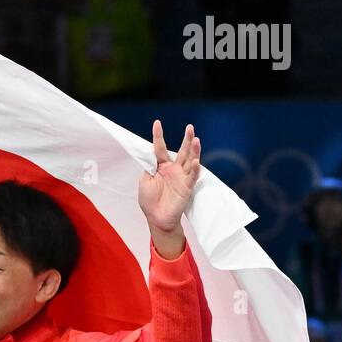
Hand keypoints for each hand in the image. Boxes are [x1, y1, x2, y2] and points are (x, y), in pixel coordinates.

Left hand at [138, 121, 200, 239]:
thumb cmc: (149, 201)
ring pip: (190, 160)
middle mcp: (173, 169)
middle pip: (182, 150)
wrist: (157, 218)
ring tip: (196, 139)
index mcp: (161, 166)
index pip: (160, 148)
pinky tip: (195, 162)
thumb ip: (149, 167)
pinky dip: (194, 169)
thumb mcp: (144, 181)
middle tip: (190, 127)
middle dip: (186, 139)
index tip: (157, 123)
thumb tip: (151, 154)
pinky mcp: (186, 187)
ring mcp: (181, 177)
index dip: (158, 136)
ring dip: (194, 150)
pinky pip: (192, 176)